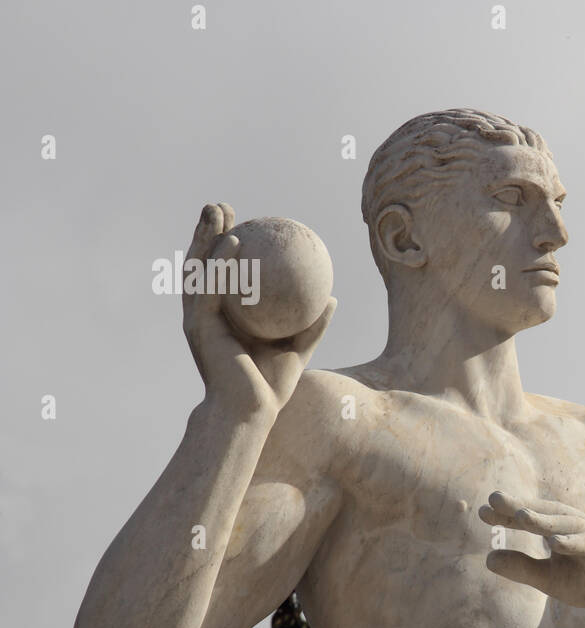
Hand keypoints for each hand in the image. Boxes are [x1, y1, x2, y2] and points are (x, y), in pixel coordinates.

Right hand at [182, 203, 334, 415]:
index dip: (226, 247)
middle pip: (202, 264)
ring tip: (218, 211)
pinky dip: (221, 263)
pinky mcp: (200, 325)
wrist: (250, 412)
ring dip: (206, 236)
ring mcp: (199, 318)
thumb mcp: (297, 350)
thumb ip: (312, 325)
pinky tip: (234, 243)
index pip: (220, 274)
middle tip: (222, 206)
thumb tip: (333, 299)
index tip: (244, 223)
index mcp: (223, 317)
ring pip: (199, 268)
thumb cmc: (269, 387)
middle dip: (207, 232)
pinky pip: (211, 286)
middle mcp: (205, 314)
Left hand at [478, 491, 584, 611]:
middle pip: (549, 512)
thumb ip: (523, 569)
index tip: (481, 512)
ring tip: (520, 517)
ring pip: (570, 524)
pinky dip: (575, 542)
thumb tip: (488, 559)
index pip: (534, 518)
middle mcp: (581, 528)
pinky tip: (554, 542)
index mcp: (564, 531)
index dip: (509, 514)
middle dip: (523, 505)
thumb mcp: (553, 581)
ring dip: (546, 519)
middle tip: (494, 498)